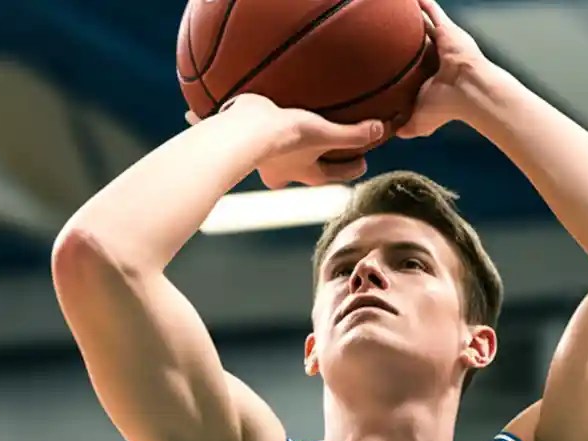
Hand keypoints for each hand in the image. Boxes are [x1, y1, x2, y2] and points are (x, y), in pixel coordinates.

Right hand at [185, 95, 384, 189]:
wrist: (244, 129)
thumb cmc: (285, 134)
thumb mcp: (323, 132)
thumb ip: (352, 134)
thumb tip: (382, 130)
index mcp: (302, 172)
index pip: (331, 176)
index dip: (349, 169)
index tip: (362, 163)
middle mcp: (279, 171)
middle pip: (299, 174)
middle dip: (309, 168)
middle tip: (319, 158)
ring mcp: (259, 159)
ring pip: (269, 159)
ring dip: (275, 151)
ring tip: (279, 137)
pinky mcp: (239, 141)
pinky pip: (236, 138)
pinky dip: (227, 128)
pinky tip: (205, 118)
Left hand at [397, 0, 489, 139]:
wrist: (469, 93)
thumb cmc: (447, 108)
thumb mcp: (419, 121)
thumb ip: (405, 126)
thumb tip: (392, 133)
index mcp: (426, 75)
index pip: (408, 64)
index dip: (395, 60)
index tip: (378, 56)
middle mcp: (433, 57)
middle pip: (414, 41)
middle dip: (401, 34)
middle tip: (383, 26)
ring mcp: (441, 42)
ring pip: (422, 23)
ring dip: (411, 16)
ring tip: (395, 8)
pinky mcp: (447, 30)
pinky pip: (433, 11)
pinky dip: (424, 3)